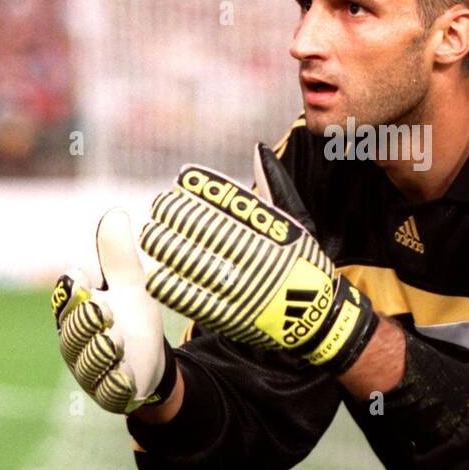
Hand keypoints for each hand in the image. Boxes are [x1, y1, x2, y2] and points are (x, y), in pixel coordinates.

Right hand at [52, 208, 176, 413]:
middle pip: (74, 334)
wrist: (153, 361)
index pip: (68, 303)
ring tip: (115, 341)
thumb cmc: (131, 318)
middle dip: (86, 321)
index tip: (82, 276)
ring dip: (101, 352)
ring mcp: (92, 372)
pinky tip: (127, 375)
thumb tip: (115, 213)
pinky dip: (116, 385)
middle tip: (101, 308)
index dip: (73, 292)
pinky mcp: (110, 395)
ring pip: (90, 364)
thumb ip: (118, 256)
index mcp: (76, 315)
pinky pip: (109, 393)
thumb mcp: (130, 286)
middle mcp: (77, 345)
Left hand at [138, 147, 377, 373]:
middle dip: (178, 219)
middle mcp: (256, 261)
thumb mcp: (297, 223)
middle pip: (207, 235)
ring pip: (196, 265)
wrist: (317, 320)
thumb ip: (274, 187)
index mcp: (273, 236)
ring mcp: (242, 290)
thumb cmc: (305, 265)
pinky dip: (173, 288)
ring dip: (169, 249)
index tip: (179, 186)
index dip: (200, 196)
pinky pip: (195, 300)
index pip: (228, 209)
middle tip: (159, 208)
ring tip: (152, 235)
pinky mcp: (231, 318)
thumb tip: (258, 150)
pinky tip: (156, 275)